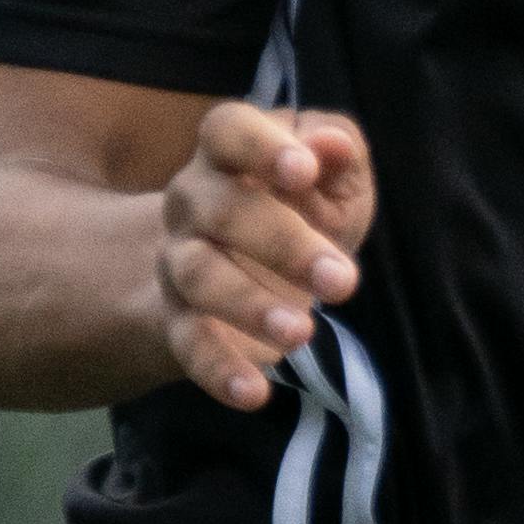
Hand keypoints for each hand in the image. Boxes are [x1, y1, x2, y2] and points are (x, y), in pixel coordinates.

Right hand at [153, 99, 370, 411]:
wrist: (240, 270)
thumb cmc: (299, 208)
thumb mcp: (333, 178)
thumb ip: (337, 151)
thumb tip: (331, 144)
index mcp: (228, 155)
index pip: (226, 130)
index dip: (260, 145)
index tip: (304, 170)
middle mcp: (192, 203)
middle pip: (220, 210)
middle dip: (283, 243)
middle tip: (343, 281)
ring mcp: (179, 262)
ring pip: (199, 276)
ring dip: (249, 306)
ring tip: (302, 331)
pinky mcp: (180, 321)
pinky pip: (188, 344)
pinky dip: (217, 371)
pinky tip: (254, 393)